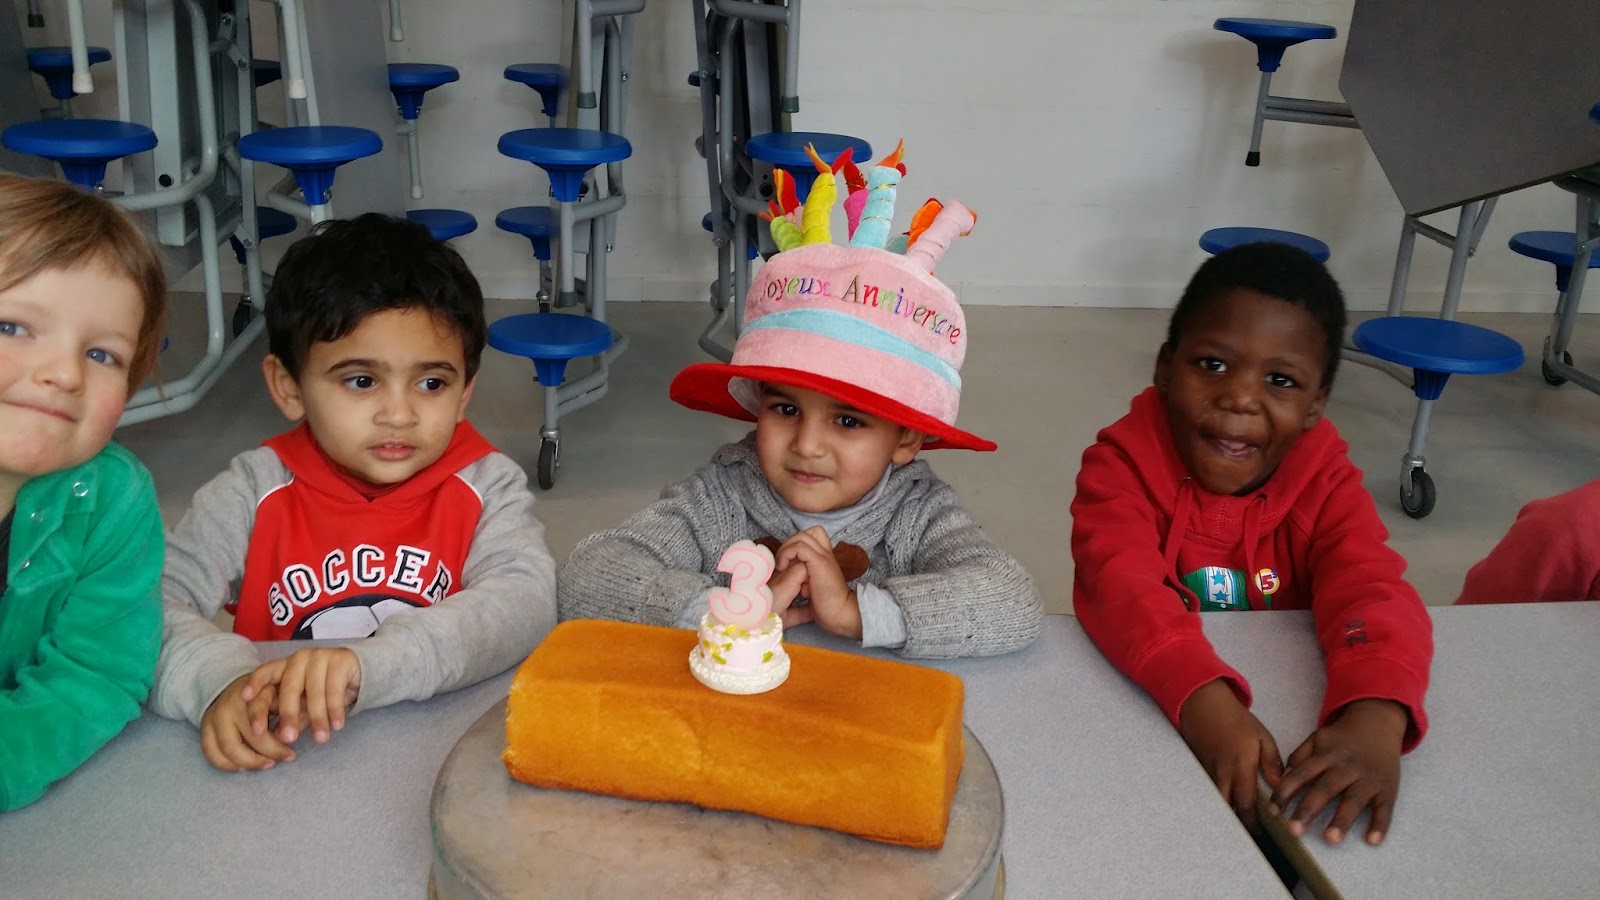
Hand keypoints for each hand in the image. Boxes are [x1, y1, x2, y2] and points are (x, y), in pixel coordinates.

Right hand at [199, 673, 297, 771]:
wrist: (238, 686)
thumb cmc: (271, 692)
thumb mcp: (286, 693)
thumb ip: (293, 711)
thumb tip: (292, 735)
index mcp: (255, 690)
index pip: (261, 711)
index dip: (274, 732)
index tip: (291, 750)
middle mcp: (232, 702)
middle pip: (249, 735)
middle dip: (270, 751)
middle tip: (288, 757)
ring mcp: (216, 716)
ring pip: (229, 747)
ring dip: (249, 762)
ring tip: (268, 764)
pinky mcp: (205, 727)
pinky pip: (211, 752)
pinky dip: (227, 765)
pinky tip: (244, 767)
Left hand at [243, 648, 360, 744]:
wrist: (359, 673)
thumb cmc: (324, 689)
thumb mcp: (304, 704)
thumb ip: (291, 717)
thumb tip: (277, 739)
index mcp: (285, 666)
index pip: (266, 672)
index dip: (254, 683)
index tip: (243, 698)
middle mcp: (300, 658)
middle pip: (289, 687)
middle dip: (289, 715)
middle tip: (289, 739)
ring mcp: (321, 657)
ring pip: (314, 691)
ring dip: (318, 717)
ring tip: (321, 739)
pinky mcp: (341, 661)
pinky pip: (335, 689)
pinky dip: (335, 710)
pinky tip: (337, 725)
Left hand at [773, 526, 861, 639]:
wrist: (840, 614)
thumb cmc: (828, 607)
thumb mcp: (813, 590)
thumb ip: (805, 580)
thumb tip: (795, 580)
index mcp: (824, 559)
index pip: (812, 538)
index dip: (796, 545)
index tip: (786, 564)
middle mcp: (825, 554)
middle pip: (807, 533)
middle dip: (789, 544)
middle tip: (782, 563)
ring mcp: (823, 556)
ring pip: (802, 536)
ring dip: (787, 548)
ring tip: (782, 566)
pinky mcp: (819, 561)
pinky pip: (799, 546)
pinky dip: (787, 554)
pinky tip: (783, 569)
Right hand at [1178, 679, 1283, 830]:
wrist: (1203, 704)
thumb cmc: (1235, 718)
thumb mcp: (1261, 736)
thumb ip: (1272, 763)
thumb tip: (1279, 785)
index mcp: (1241, 765)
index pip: (1247, 802)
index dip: (1254, 821)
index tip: (1262, 831)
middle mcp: (1223, 772)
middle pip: (1229, 807)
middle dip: (1239, 823)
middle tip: (1250, 833)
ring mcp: (1208, 771)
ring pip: (1217, 801)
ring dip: (1227, 812)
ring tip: (1239, 823)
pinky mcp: (1200, 768)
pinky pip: (1210, 790)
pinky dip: (1218, 799)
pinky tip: (1226, 804)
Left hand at [1270, 698, 1406, 845]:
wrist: (1378, 723)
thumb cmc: (1342, 738)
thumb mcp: (1317, 739)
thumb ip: (1298, 757)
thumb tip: (1281, 779)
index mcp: (1326, 755)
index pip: (1301, 774)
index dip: (1285, 792)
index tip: (1273, 811)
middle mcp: (1346, 767)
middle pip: (1325, 789)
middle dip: (1308, 809)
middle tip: (1294, 831)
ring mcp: (1369, 778)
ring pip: (1354, 800)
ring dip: (1342, 820)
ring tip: (1330, 839)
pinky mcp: (1388, 788)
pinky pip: (1385, 808)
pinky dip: (1380, 824)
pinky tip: (1372, 840)